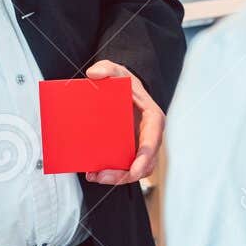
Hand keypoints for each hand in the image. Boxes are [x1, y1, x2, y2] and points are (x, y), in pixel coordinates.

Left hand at [83, 60, 163, 185]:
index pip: (153, 142)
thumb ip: (107, 68)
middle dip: (124, 174)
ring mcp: (139, 146)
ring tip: (94, 176)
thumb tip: (94, 74)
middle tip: (102, 176)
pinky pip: (123, 167)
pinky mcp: (128, 151)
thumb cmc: (124, 83)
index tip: (135, 171)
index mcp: (153, 119)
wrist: (121, 90)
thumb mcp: (117, 71)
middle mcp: (149, 137)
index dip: (145, 158)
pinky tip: (92, 173)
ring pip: (133, 170)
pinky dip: (110, 173)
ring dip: (115, 177)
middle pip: (144, 164)